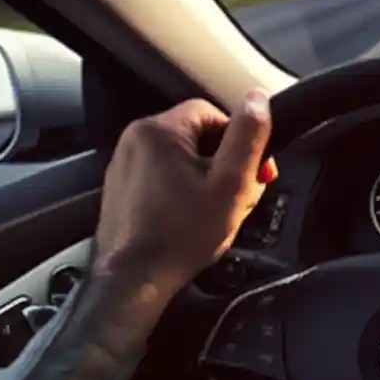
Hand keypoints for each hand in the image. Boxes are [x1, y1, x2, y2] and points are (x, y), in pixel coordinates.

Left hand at [93, 89, 274, 301]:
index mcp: (160, 130)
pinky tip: (191, 220)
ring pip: (182, 159)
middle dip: (224, 165)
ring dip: (206, 181)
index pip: (215, 114)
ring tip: (215, 213)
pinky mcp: (120, 188)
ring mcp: (123, 164)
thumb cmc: (182, 235)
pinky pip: (162, 177)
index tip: (255, 173)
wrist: (133, 281)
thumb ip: (247, 137)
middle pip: (199, 137)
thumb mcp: (230, 185)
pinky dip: (182, 193)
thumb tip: (258, 98)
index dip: (241, 142)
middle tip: (238, 198)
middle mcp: (135, 139)